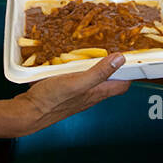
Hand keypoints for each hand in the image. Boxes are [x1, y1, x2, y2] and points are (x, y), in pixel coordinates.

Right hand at [14, 54, 130, 134]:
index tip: (135, 58)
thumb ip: (99, 72)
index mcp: (96, 94)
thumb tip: (120, 59)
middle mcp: (89, 96)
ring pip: (92, 80)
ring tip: (94, 51)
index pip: (122, 86)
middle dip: (114, 67)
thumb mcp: (77, 82)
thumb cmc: (51, 99)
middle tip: (114, 49)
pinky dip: (77, 69)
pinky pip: (76, 79)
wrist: (27, 112)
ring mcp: (76, 95)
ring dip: (95, 67)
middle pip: (108, 82)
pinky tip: (69, 61)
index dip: (130, 73)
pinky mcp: (64, 93)